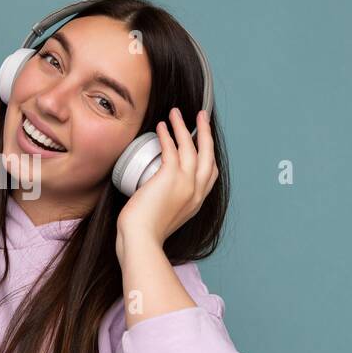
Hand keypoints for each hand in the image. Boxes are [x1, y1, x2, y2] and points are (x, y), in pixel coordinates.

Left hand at [117, 108, 217, 248]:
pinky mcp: (170, 177)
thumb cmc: (146, 233)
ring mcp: (186, 183)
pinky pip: (172, 148)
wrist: (141, 239)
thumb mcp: (166, 217)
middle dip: (205, 133)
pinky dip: (167, 134)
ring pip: (190, 147)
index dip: (208, 155)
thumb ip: (168, 203)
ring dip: (183, 126)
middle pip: (208, 155)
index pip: (211, 174)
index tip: (203, 143)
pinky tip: (162, 126)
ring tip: (176, 113)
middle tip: (202, 116)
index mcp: (196, 202)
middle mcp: (196, 191)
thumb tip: (156, 192)